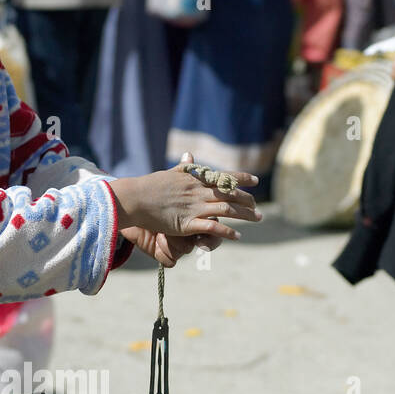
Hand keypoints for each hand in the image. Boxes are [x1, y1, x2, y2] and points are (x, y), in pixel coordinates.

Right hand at [112, 151, 260, 264]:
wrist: (136, 198)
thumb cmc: (150, 186)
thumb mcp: (170, 173)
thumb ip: (183, 168)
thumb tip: (189, 157)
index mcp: (196, 179)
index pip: (225, 176)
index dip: (242, 178)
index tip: (256, 181)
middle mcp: (199, 191)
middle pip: (231, 194)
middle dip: (248, 200)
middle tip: (258, 208)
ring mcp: (195, 207)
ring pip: (227, 210)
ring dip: (245, 215)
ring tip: (257, 219)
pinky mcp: (188, 223)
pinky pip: (213, 228)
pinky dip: (227, 232)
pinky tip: (237, 236)